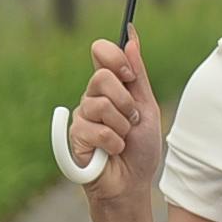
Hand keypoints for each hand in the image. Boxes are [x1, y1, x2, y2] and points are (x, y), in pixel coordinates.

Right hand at [66, 27, 163, 207]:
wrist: (132, 183)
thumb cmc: (141, 148)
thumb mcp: (147, 108)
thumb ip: (138, 75)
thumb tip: (132, 38)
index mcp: (111, 86)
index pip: (101, 52)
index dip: (114, 57)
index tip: (129, 74)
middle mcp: (93, 96)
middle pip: (101, 77)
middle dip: (125, 101)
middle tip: (132, 120)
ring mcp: (82, 115)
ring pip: (100, 104)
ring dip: (122, 126)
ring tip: (123, 139)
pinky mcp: (74, 136)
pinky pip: (96, 129)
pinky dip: (113, 143)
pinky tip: (112, 152)